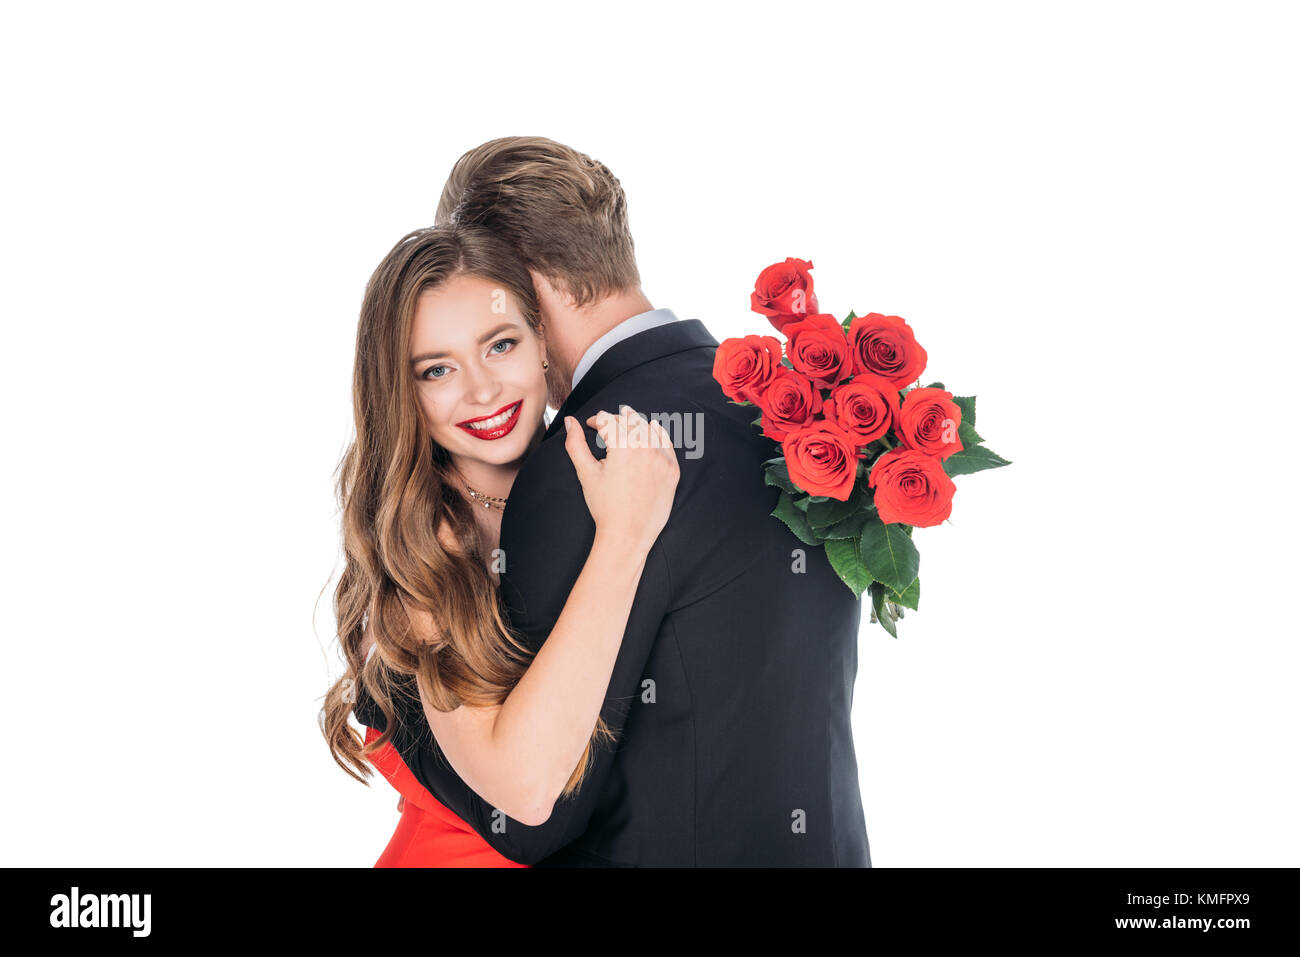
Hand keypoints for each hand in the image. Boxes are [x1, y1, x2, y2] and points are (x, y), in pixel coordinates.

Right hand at [563, 405, 679, 554]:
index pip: (609, 421)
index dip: (597, 419)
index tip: (592, 424)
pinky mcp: (672, 470)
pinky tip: (653, 428)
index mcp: (624, 446)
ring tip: (628, 418)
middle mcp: (646, 448)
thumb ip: (576, 444)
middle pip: (630, 421)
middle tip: (607, 420)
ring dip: (636, 423)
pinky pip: (666, 444)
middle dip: (616, 418)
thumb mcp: (586, 473)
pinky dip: (658, 433)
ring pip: (649, 429)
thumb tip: (570, 421)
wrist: (628, 535)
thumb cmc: (605, 506)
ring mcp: (662, 459)